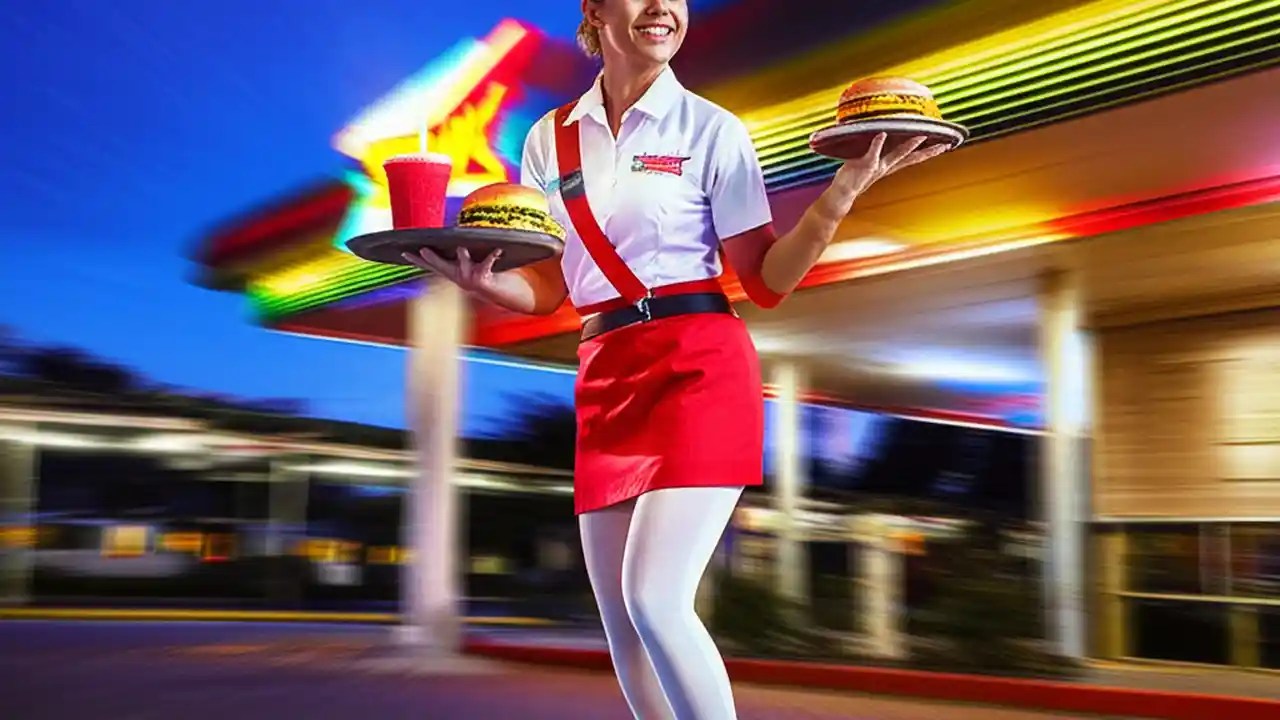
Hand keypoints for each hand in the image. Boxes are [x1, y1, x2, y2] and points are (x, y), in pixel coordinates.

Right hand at [400, 246, 502, 295]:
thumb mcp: (459, 267)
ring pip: (463, 264)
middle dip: (432, 258)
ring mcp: (468, 277)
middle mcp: (455, 276)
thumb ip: (446, 258)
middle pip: (440, 265)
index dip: (414, 259)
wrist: (493, 291)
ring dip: (462, 257)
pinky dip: (493, 255)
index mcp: (448, 271)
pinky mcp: (483, 277)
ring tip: (461, 248)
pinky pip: (488, 263)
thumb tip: (435, 240)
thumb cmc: (474, 273)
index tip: (403, 252)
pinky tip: (498, 249)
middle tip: (423, 250)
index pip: (428, 264)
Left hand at [821, 133, 948, 218]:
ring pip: (896, 156)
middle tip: (944, 144)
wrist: (841, 194)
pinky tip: (882, 133)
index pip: (911, 158)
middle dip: (928, 151)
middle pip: (911, 158)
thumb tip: (879, 140)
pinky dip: (877, 144)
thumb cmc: (852, 179)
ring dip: (908, 146)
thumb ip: (873, 152)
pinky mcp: (865, 165)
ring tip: (920, 136)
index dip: (927, 152)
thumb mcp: (866, 164)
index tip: (944, 145)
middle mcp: (886, 167)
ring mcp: (876, 167)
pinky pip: (872, 153)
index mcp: (888, 166)